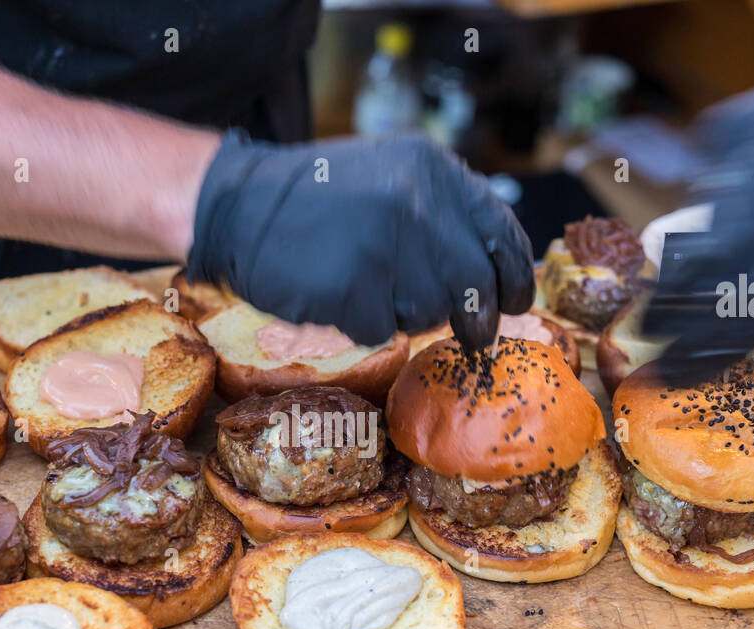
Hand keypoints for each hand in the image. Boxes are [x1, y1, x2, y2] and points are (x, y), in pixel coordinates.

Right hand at [186, 132, 533, 350]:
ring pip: (427, 312)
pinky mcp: (351, 286)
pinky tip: (334, 294)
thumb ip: (444, 215)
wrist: (237, 205)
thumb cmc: (320, 202)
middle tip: (467, 334)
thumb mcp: (393, 179)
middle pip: (474, 285)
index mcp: (434, 171)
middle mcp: (416, 202)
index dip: (516, 277)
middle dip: (474, 318)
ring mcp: (384, 244)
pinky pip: (378, 331)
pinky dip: (358, 324)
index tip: (513, 301)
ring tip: (366, 284)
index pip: (503, 233)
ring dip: (402, 313)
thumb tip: (498, 275)